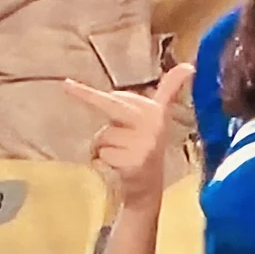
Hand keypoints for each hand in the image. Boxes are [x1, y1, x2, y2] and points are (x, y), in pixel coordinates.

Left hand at [64, 64, 193, 207]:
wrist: (148, 188)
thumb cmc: (145, 146)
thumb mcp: (156, 117)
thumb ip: (169, 89)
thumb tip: (188, 66)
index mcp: (155, 110)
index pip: (124, 95)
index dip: (94, 89)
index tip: (67, 82)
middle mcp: (153, 124)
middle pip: (109, 105)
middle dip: (85, 95)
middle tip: (66, 85)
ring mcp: (144, 143)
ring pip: (102, 136)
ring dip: (102, 147)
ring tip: (119, 155)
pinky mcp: (134, 162)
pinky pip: (102, 155)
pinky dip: (104, 161)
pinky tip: (119, 166)